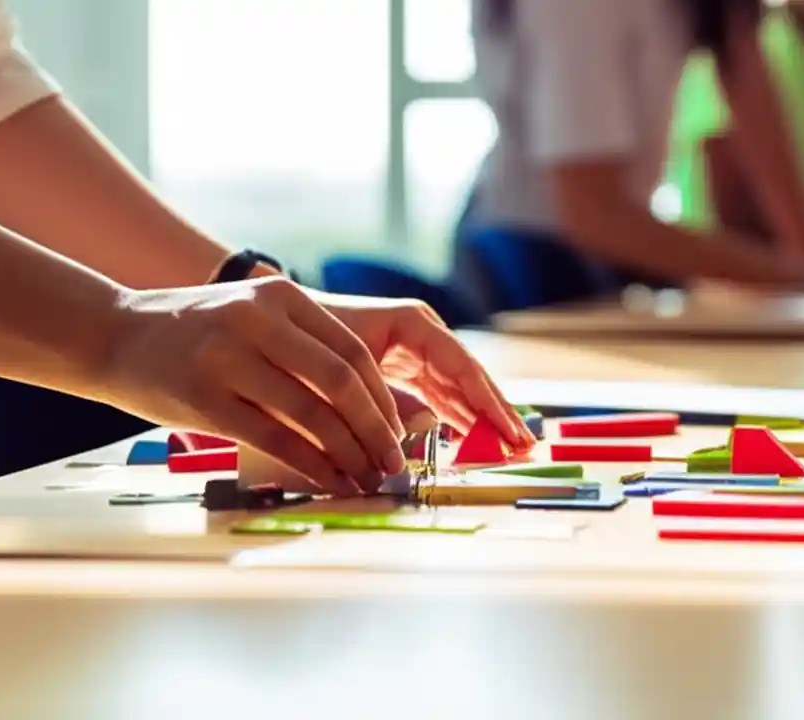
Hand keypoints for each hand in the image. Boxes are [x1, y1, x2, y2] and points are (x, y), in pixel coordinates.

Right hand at [94, 277, 406, 495]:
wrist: (113, 333)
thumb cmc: (195, 333)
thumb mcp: (252, 316)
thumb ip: (304, 345)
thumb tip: (374, 404)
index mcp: (279, 297)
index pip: (351, 351)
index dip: (382, 397)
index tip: (399, 430)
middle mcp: (256, 320)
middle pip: (339, 381)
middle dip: (375, 429)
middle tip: (394, 461)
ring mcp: (227, 358)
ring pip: (310, 414)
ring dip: (348, 453)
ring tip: (367, 478)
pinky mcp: (204, 398)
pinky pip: (274, 439)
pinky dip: (312, 465)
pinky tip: (331, 482)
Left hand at [305, 289, 535, 450]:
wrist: (279, 323)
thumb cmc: (309, 336)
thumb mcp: (342, 363)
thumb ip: (380, 397)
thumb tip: (417, 434)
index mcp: (413, 325)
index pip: (461, 366)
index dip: (488, 401)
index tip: (508, 429)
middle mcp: (424, 338)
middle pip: (470, 380)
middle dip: (498, 414)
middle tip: (524, 446)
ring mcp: (418, 356)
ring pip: (461, 392)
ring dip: (485, 421)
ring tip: (513, 450)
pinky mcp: (408, 374)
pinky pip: (443, 399)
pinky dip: (461, 421)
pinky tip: (481, 443)